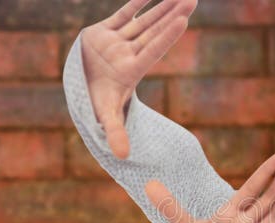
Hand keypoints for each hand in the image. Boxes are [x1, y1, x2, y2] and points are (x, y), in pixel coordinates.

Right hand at [80, 0, 196, 158]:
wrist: (82, 89)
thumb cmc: (97, 102)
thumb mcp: (105, 115)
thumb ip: (115, 132)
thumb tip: (123, 156)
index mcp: (131, 69)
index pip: (153, 50)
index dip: (166, 36)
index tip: (183, 21)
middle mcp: (128, 53)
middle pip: (154, 31)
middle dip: (171, 15)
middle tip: (192, 1)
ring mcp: (117, 41)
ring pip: (142, 21)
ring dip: (161, 6)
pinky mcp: (104, 32)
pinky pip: (122, 14)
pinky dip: (135, 3)